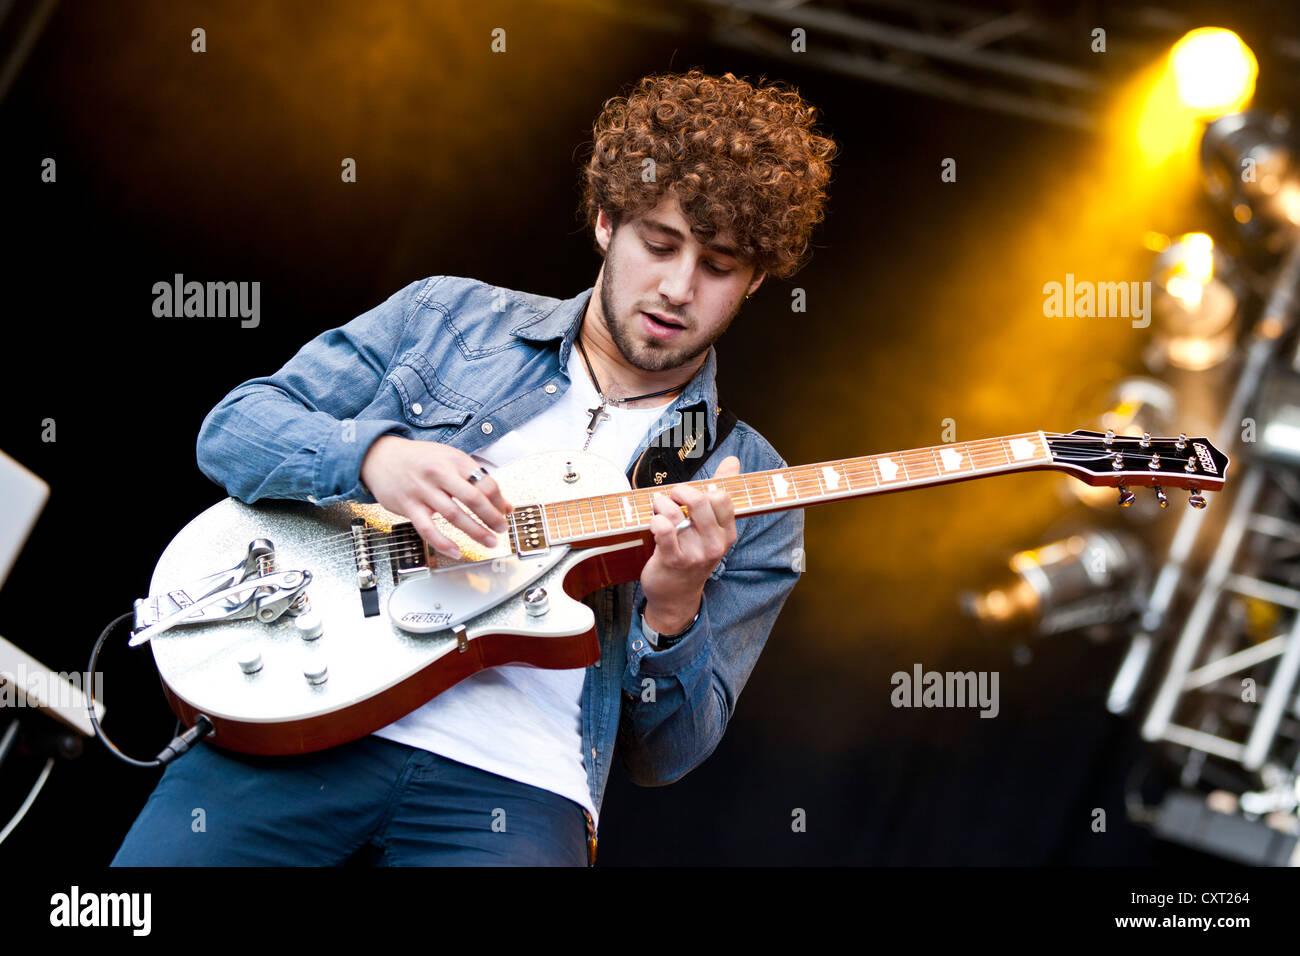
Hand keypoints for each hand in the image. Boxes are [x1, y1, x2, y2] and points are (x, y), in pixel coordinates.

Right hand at [360, 435, 512, 557]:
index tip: (505, 512)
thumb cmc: (419, 459)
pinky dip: (443, 542)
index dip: (499, 501)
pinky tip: (455, 550)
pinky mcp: (408, 505)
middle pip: (473, 499)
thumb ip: (475, 479)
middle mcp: (440, 474)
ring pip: (454, 516)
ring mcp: (423, 490)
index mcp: (455, 460)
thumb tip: (503, 504)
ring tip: (488, 542)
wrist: (380, 455)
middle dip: (492, 518)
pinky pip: (428, 528)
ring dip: (475, 532)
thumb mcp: (449, 459)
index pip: (485, 482)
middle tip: (501, 529)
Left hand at [640, 455, 740, 632]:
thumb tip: (732, 461)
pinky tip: (654, 523)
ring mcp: (694, 553)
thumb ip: (721, 491)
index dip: (701, 488)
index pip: (722, 496)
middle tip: (670, 498)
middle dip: (679, 491)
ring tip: (658, 509)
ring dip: (661, 504)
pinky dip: (654, 520)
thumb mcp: (711, 527)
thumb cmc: (692, 554)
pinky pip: (663, 529)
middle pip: (700, 500)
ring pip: (676, 512)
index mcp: (727, 533)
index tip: (688, 496)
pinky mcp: (673, 560)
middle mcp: (714, 543)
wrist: (676, 596)